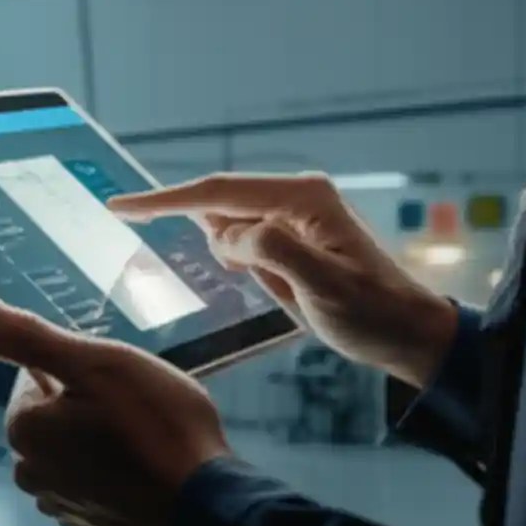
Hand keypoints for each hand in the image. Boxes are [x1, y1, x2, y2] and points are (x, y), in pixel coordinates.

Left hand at [0, 299, 230, 525]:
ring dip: (106, 442)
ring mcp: (64, 508)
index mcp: (24, 430)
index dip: (81, 370)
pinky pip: (99, 486)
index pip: (35, 376)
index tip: (117, 380)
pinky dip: (120, 475)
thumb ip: (26, 337)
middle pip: (56, 416)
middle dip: (91, 406)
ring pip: (78, 451)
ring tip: (151, 439)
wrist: (208, 513)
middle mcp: (31, 474)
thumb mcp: (94, 364)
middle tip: (139, 408)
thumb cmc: (155, 428)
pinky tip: (155, 472)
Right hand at [108, 172, 457, 388]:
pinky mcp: (288, 237)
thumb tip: (227, 234)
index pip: (218, 192)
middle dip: (213, 237)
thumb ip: (272, 251)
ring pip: (228, 223)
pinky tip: (272, 284)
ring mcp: (291, 216)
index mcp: (303, 198)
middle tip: (261, 280)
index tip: (118, 205)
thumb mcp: (323, 285)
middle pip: (220, 204)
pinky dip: (238, 259)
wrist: (407, 333)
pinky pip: (241, 240)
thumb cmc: (371, 312)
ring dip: (231, 255)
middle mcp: (295, 197)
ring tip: (283, 288)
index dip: (164, 199)